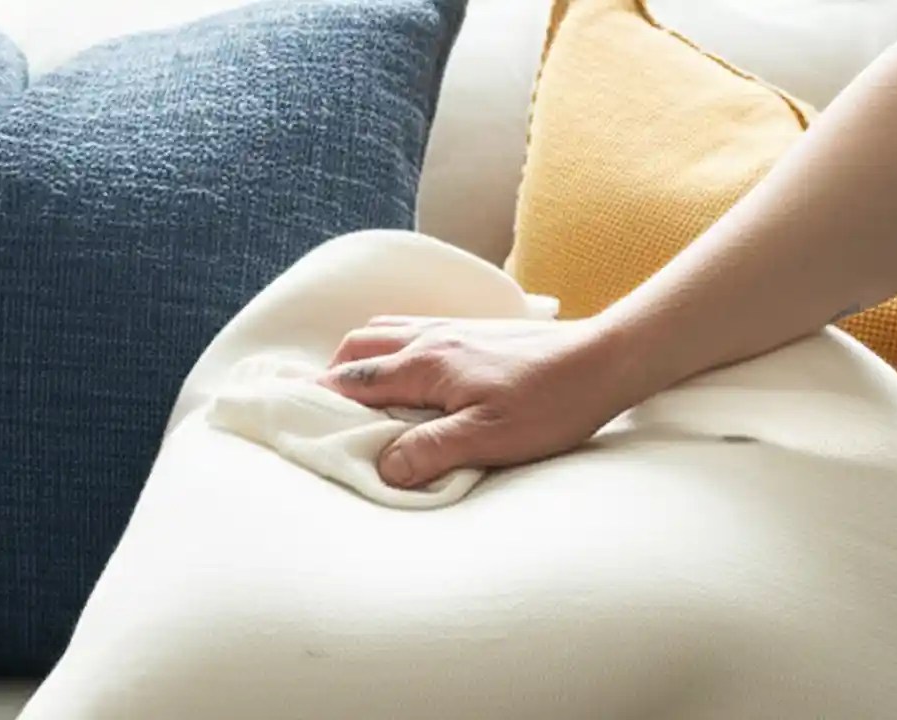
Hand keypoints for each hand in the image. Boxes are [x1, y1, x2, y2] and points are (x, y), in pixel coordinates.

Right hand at [318, 315, 633, 487]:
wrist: (607, 358)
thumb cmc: (552, 401)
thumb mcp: (491, 438)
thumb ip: (432, 450)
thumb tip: (383, 467)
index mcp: (426, 366)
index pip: (354, 381)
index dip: (318, 398)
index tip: (290, 411)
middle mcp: (431, 339)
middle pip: (359, 347)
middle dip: (332, 375)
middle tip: (323, 407)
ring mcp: (453, 329)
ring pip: (384, 331)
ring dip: (361, 357)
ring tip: (359, 388)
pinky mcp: (475, 331)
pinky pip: (413, 328)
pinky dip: (391, 345)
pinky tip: (410, 369)